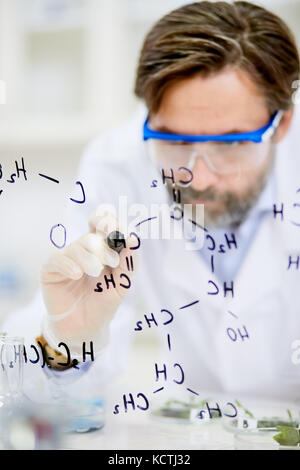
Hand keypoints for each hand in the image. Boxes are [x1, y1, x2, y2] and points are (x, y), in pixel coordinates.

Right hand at [40, 211, 137, 354]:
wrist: (85, 328)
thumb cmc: (103, 303)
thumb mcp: (122, 284)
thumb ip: (128, 262)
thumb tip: (134, 239)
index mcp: (101, 249)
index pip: (102, 224)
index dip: (108, 222)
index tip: (117, 229)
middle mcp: (83, 250)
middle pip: (91, 235)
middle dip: (103, 244)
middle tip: (112, 261)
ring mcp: (66, 258)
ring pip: (76, 246)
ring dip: (89, 258)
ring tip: (95, 273)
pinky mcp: (50, 270)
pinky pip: (57, 259)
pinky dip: (68, 264)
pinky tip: (77, 274)